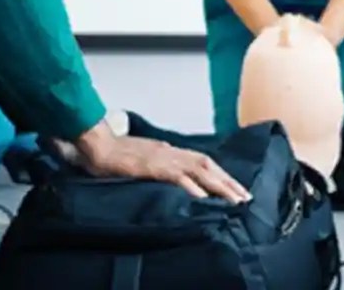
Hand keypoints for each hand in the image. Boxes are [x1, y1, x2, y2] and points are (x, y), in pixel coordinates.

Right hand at [73, 122, 250, 203]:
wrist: (97, 143)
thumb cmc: (116, 152)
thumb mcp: (144, 158)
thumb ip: (159, 165)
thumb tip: (174, 177)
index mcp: (171, 151)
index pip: (204, 162)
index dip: (222, 174)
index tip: (236, 188)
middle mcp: (172, 152)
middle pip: (209, 165)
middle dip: (229, 182)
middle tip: (245, 198)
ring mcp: (164, 158)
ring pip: (200, 170)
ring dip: (220, 185)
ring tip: (235, 200)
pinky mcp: (153, 167)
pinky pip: (178, 177)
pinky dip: (193, 187)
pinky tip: (205, 198)